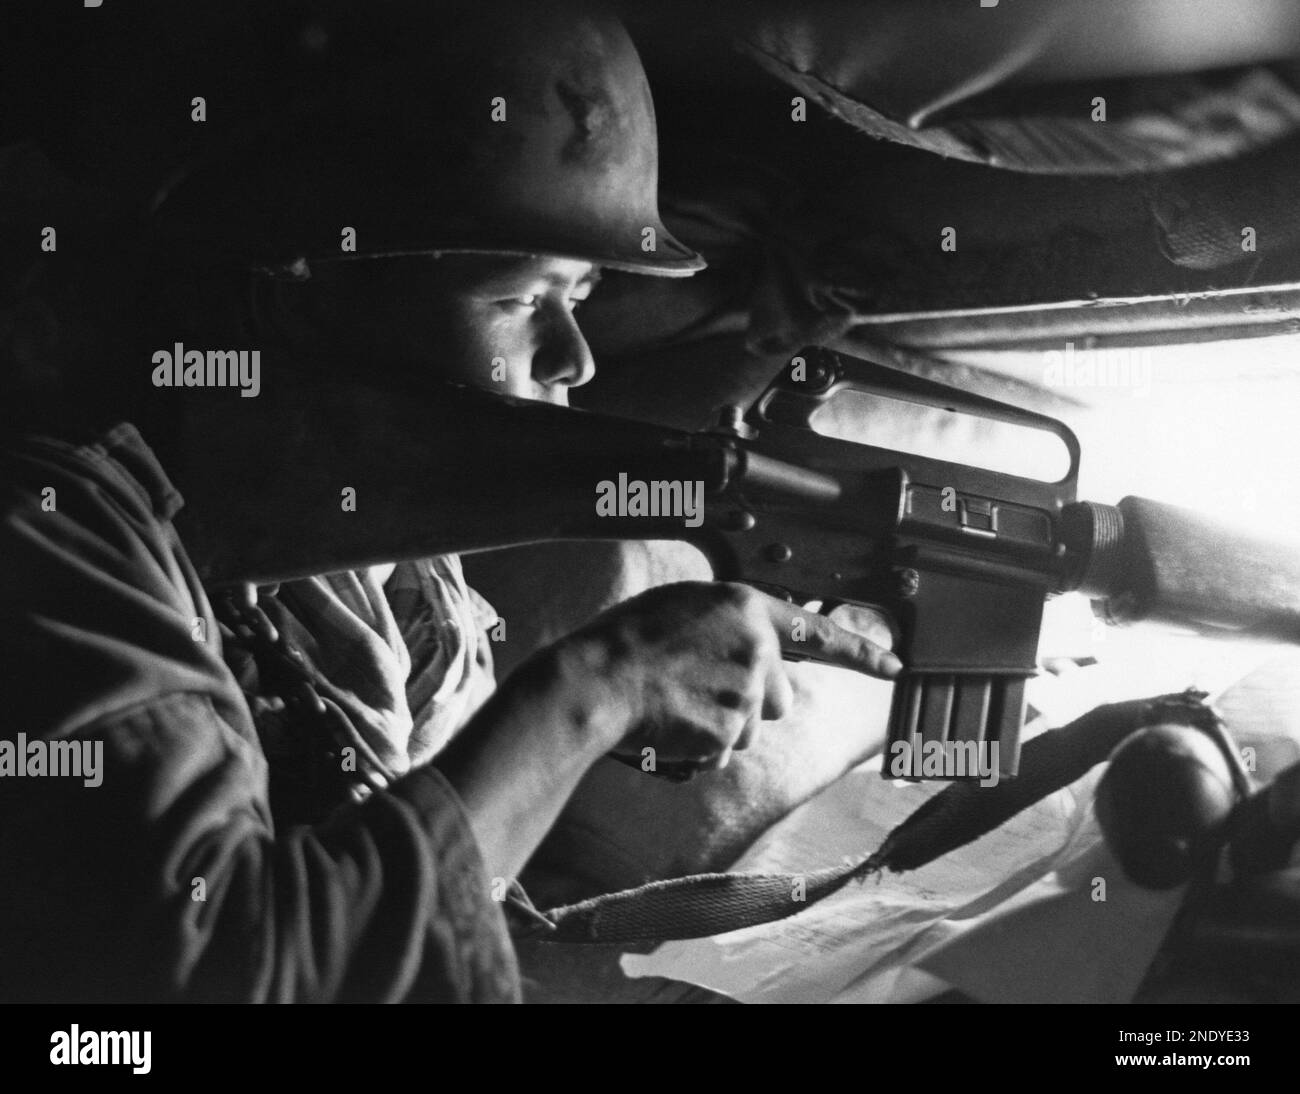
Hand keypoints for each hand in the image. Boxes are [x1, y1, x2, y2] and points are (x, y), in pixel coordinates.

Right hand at [565, 582, 900, 773]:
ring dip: (721, 725)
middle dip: (750, 701)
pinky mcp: (729, 734)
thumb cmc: (627, 640)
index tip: (897, 667)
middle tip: (698, 688)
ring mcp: (746, 695)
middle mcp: (757, 650)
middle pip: (778, 695)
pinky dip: (700, 747)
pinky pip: (724, 752)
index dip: (861, 653)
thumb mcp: (684, 608)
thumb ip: (729, 626)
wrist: (596, 682)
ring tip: (676, 705)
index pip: (819, 633)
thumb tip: (752, 655)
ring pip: (751, 728)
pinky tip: (671, 727)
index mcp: (746, 608)